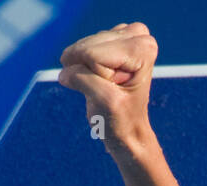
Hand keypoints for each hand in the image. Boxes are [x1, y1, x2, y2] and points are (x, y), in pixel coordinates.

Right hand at [58, 22, 157, 150]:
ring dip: (86, 70)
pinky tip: (101, 78)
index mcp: (143, 48)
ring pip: (82, 47)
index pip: (93, 54)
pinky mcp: (112, 39)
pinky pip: (82, 48)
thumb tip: (64, 70)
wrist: (128, 130)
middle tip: (108, 89)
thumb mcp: (103, 101)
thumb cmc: (121, 119)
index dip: (96, 76)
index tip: (114, 91)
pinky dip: (84, 66)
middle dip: (89, 71)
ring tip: (105, 85)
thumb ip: (81, 79)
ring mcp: (125, 35)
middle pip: (88, 47)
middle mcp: (138, 35)